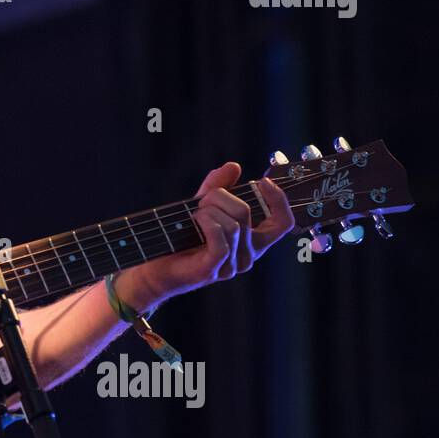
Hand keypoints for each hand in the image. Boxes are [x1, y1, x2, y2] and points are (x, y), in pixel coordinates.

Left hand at [121, 162, 293, 309]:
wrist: (155, 267)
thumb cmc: (180, 238)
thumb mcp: (202, 206)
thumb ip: (218, 186)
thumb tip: (234, 166)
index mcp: (253, 242)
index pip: (283, 223)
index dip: (278, 199)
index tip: (263, 181)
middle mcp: (248, 256)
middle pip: (246, 212)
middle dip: (220, 197)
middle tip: (201, 201)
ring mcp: (232, 266)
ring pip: (233, 224)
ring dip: (208, 210)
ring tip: (193, 215)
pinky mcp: (214, 270)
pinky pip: (221, 239)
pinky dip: (206, 223)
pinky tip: (194, 220)